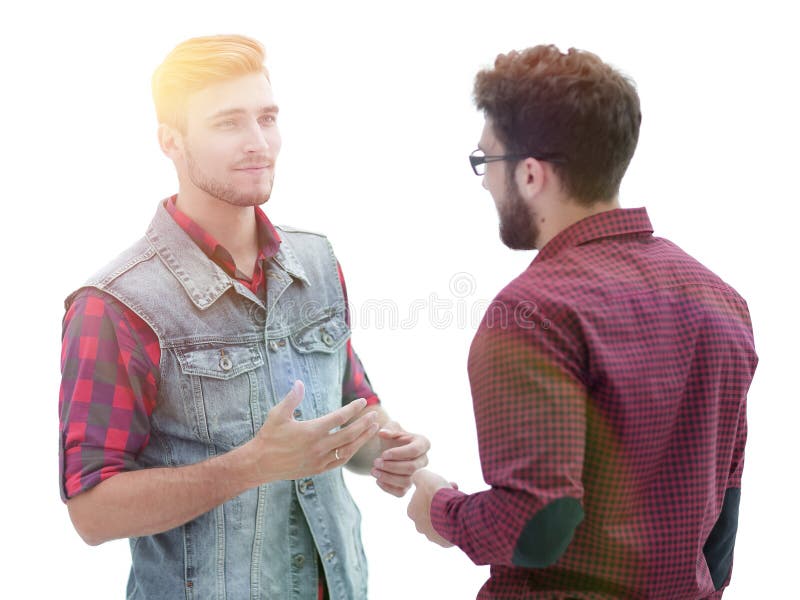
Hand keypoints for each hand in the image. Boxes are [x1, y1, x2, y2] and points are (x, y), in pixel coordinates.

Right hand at [246, 380, 379, 482]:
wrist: (260, 464)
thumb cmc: (268, 436)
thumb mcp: (278, 414)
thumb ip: (292, 398)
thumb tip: (300, 382)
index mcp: (311, 431)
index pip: (339, 418)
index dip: (353, 409)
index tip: (363, 402)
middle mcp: (318, 446)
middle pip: (349, 434)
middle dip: (364, 424)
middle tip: (375, 415)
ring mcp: (319, 460)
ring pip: (348, 449)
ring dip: (362, 439)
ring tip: (373, 430)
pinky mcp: (317, 469)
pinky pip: (339, 461)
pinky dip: (350, 453)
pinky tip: (357, 446)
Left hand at [371, 422, 429, 496]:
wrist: (389, 448)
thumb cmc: (392, 436)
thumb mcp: (391, 428)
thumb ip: (388, 429)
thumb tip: (382, 433)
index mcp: (423, 443)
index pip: (414, 451)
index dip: (398, 454)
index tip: (383, 454)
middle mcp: (423, 460)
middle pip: (411, 468)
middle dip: (391, 466)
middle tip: (376, 462)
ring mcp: (417, 475)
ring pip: (406, 482)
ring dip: (388, 478)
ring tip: (374, 471)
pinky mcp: (408, 486)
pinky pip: (400, 492)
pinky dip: (387, 488)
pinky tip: (377, 480)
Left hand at [407, 470, 456, 546]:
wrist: (454, 513)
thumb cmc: (437, 493)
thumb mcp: (423, 475)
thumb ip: (418, 476)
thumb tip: (418, 477)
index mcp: (412, 512)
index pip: (421, 498)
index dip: (433, 488)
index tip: (443, 483)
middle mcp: (420, 526)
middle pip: (432, 509)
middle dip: (442, 499)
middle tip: (454, 490)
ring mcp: (433, 536)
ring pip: (442, 519)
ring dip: (450, 510)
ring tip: (459, 501)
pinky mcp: (446, 543)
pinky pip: (452, 529)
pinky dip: (457, 521)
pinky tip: (462, 513)